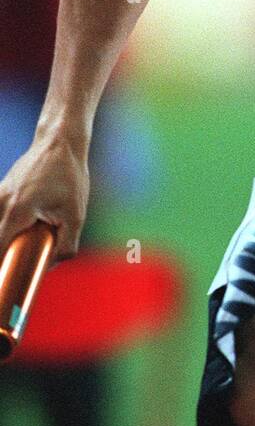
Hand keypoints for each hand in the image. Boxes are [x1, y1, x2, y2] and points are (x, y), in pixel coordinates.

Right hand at [0, 137, 89, 261]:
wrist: (59, 143)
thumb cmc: (69, 176)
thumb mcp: (76, 215)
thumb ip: (66, 245)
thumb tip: (51, 265)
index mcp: (17, 212)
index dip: (3, 269)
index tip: (8, 282)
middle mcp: (1, 203)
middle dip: (6, 256)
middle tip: (18, 269)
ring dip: (7, 240)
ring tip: (22, 246)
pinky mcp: (0, 191)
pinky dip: (7, 226)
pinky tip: (24, 227)